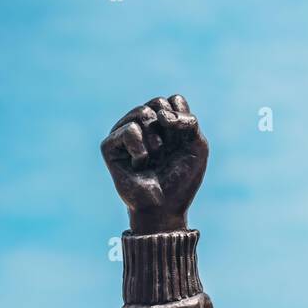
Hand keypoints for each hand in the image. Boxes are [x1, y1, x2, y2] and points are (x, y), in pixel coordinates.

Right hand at [101, 94, 207, 234]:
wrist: (164, 208)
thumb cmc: (181, 180)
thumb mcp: (197, 147)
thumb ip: (190, 121)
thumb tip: (161, 115)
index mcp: (162, 122)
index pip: (174, 100)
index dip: (182, 122)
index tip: (182, 144)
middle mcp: (142, 124)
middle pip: (158, 102)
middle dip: (169, 130)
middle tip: (166, 154)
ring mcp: (124, 132)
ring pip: (143, 113)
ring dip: (156, 141)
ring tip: (153, 160)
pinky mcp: (110, 145)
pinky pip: (130, 130)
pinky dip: (140, 150)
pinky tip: (139, 165)